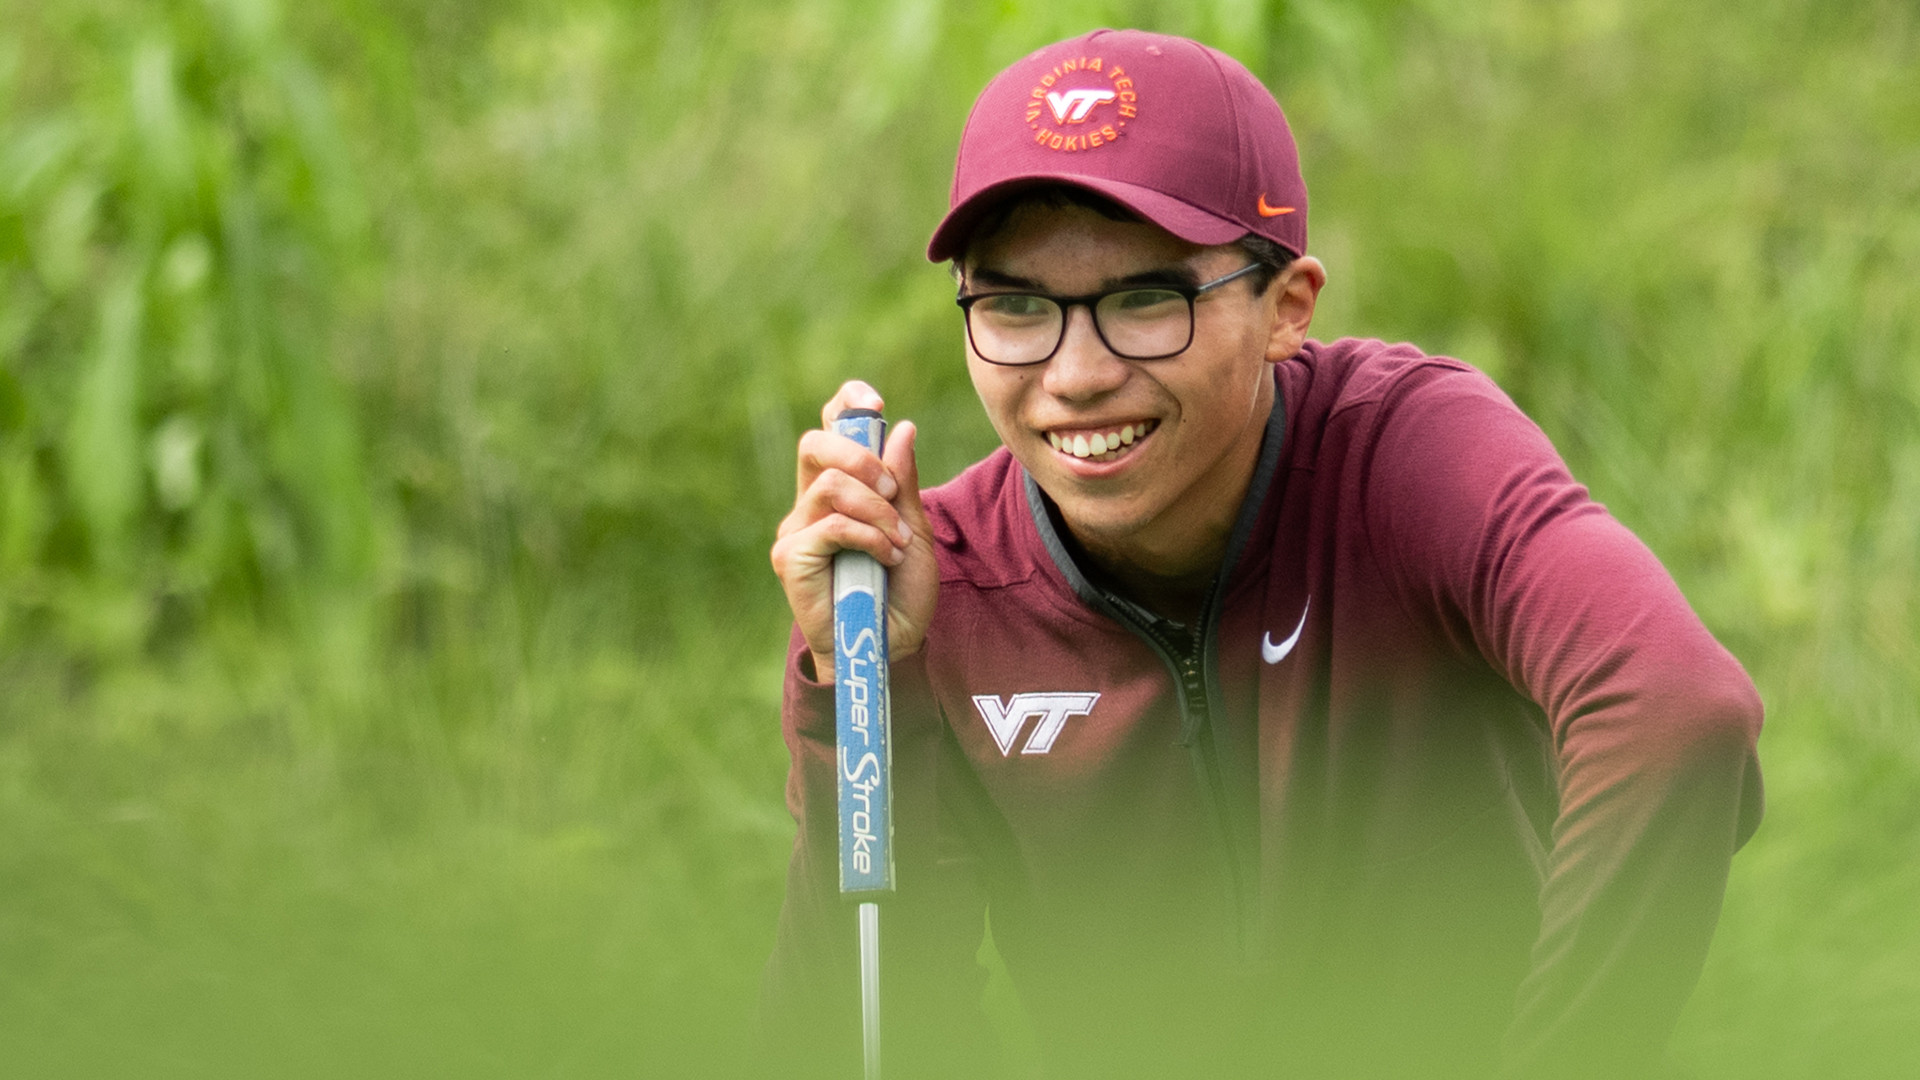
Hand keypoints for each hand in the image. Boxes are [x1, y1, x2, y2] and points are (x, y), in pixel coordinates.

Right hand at [770, 381, 937, 681]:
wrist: (890, 647)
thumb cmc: (899, 592)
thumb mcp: (915, 531)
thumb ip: (904, 484)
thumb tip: (901, 427)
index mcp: (838, 490)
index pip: (829, 429)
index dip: (845, 405)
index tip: (874, 402)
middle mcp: (809, 504)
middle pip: (816, 444)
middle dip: (861, 457)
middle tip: (893, 491)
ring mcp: (796, 530)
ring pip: (829, 484)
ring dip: (876, 508)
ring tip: (897, 541)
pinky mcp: (790, 558)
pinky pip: (830, 525)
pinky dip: (868, 536)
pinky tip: (885, 558)